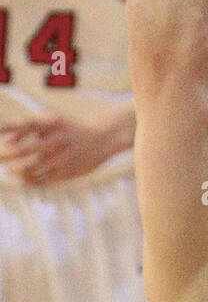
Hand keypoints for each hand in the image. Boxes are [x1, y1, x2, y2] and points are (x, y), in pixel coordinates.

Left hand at [0, 110, 129, 184]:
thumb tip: (7, 141)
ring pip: (29, 168)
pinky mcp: (66, 172)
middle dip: (5, 155)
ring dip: (16, 169)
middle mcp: (56, 139)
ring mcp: (62, 157)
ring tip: (11, 168)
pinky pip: (40, 180)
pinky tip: (25, 177)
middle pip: (23, 149)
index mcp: (53, 123)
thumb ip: (30, 128)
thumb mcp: (54, 121)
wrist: (104, 138)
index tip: (0, 136)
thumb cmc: (71, 129)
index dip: (9, 129)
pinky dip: (28, 180)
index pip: (25, 124)